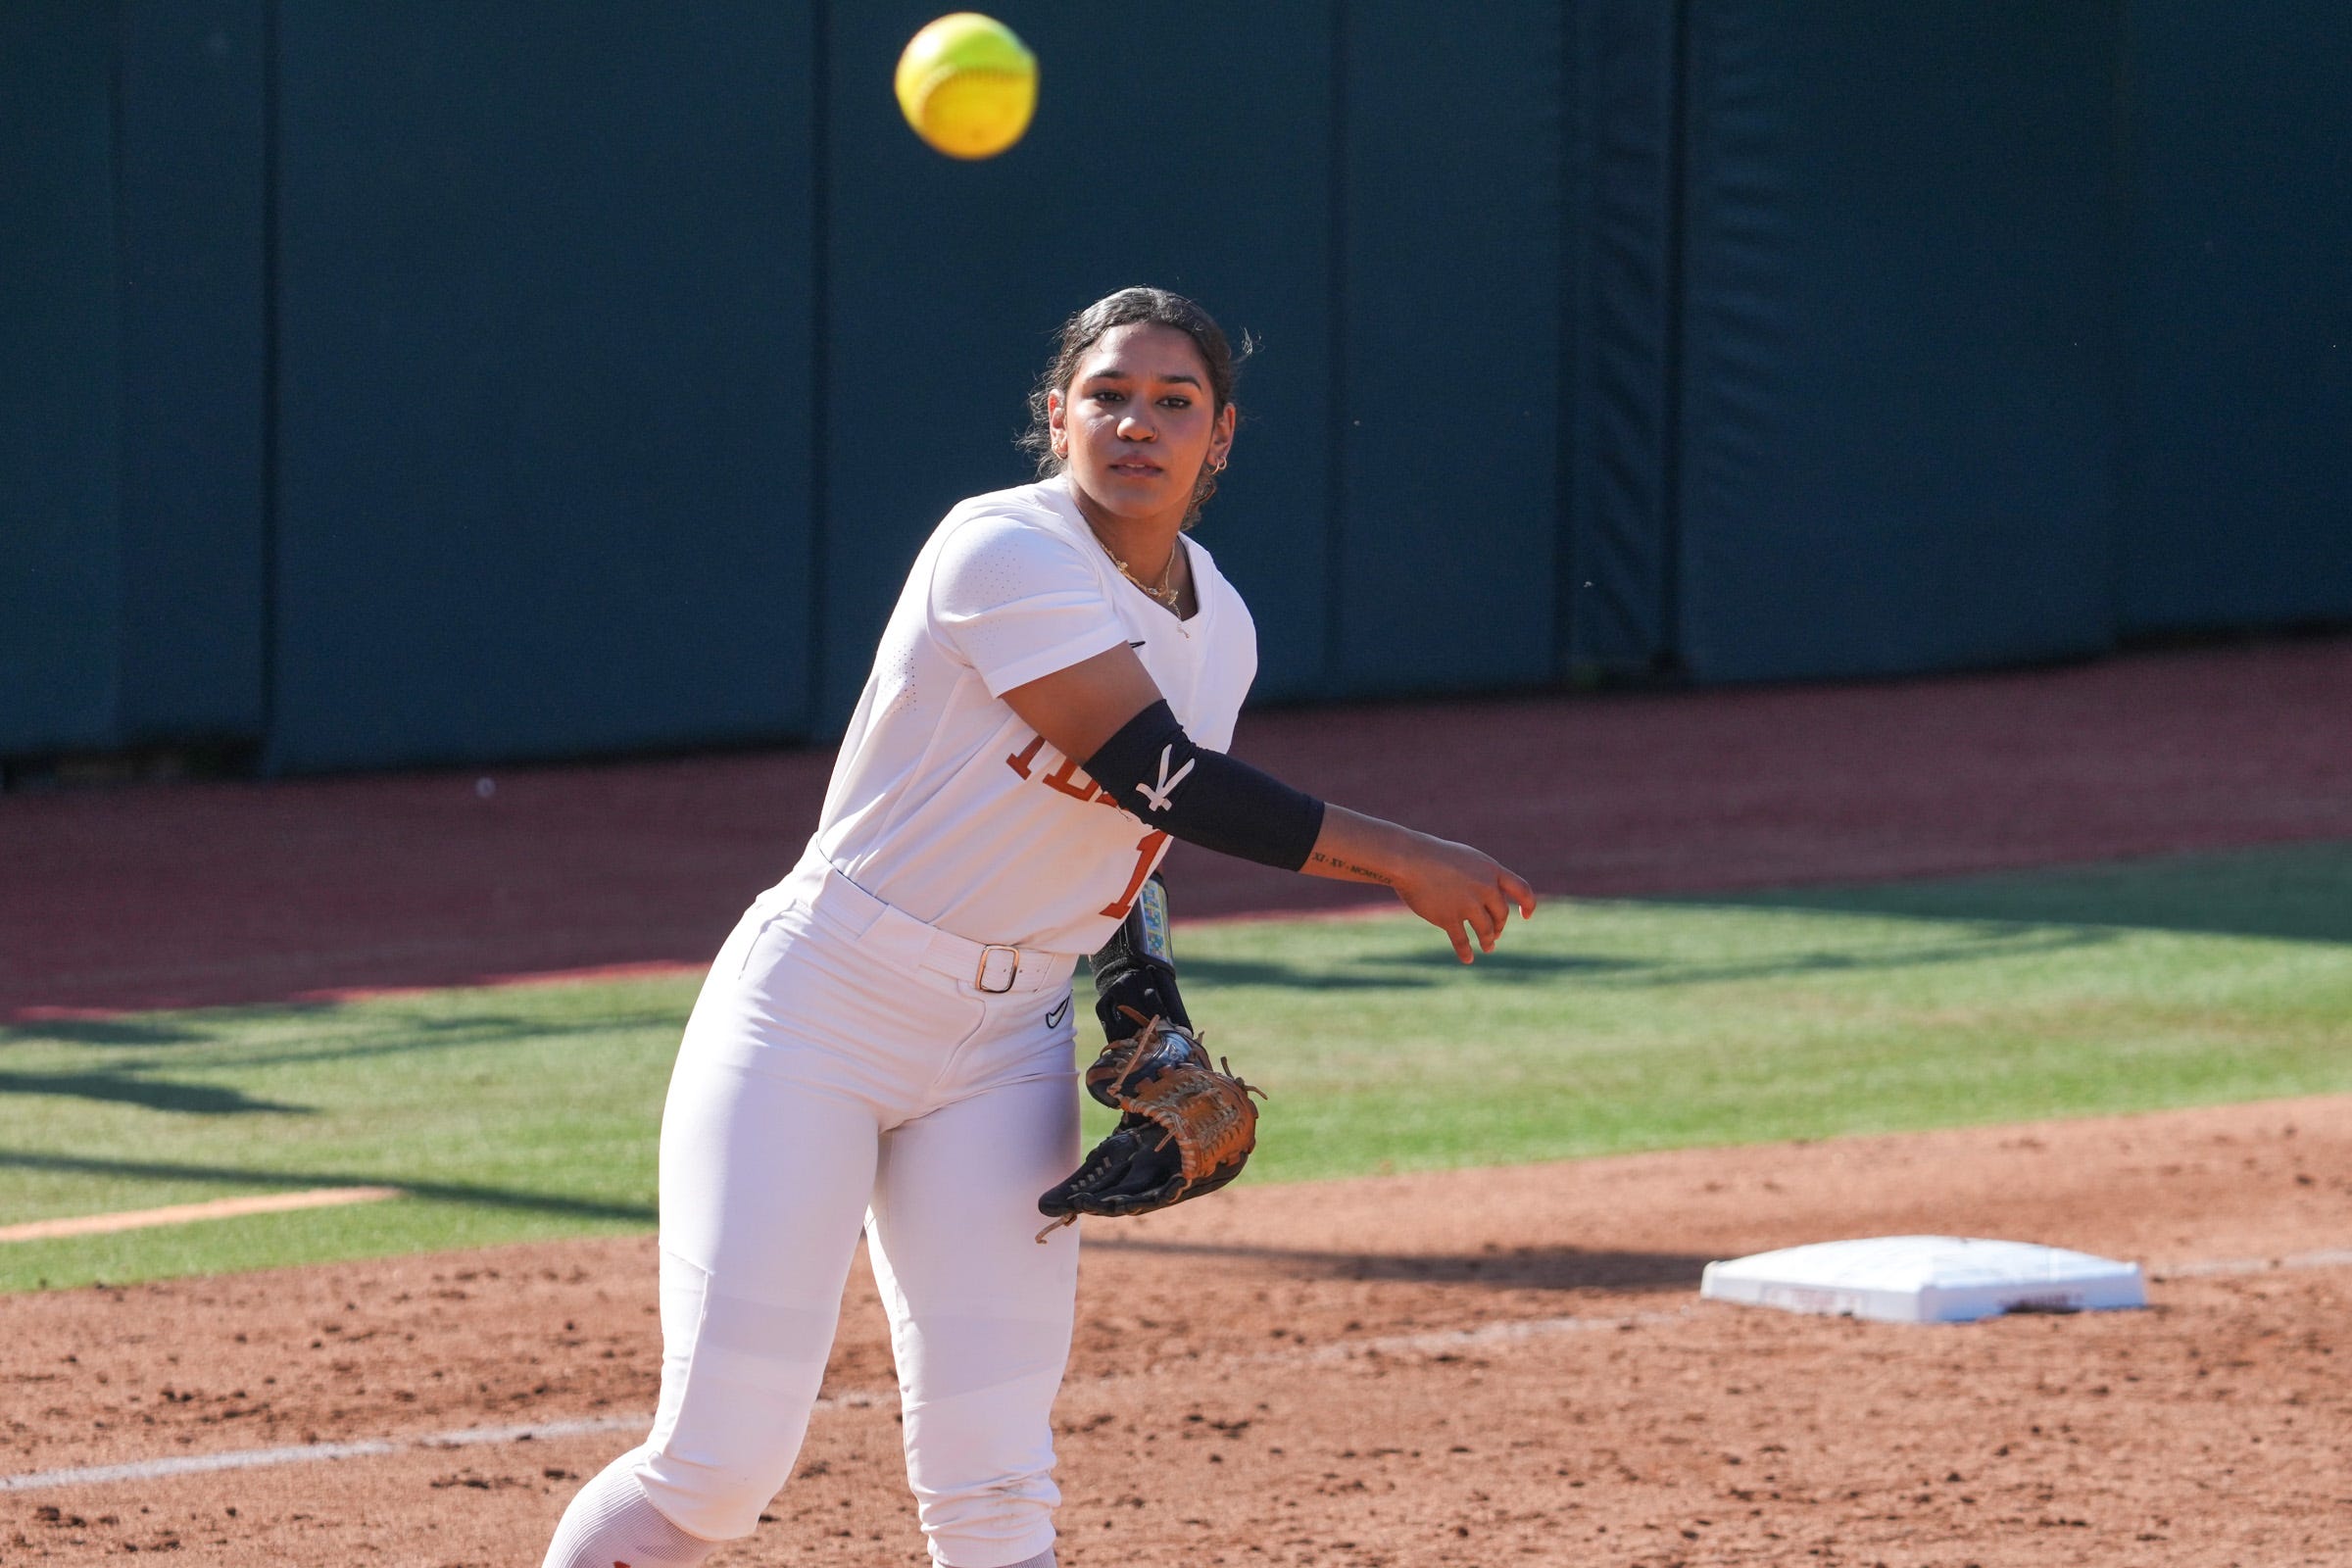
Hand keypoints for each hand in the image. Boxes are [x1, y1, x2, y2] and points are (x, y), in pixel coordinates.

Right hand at [1388, 834, 1537, 963]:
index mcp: (1491, 870)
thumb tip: (1491, 894)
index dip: (1528, 904)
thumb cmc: (1434, 856)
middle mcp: (1484, 888)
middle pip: (1501, 914)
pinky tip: (1468, 959)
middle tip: (1495, 933)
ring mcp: (1467, 904)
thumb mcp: (1465, 859)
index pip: (1522, 889)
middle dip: (1499, 926)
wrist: (1409, 859)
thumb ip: (1481, 876)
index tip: (1526, 915)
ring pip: (1486, 930)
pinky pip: (1462, 941)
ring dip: (1488, 941)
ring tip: (1488, 948)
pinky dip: (1466, 952)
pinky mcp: (1449, 918)